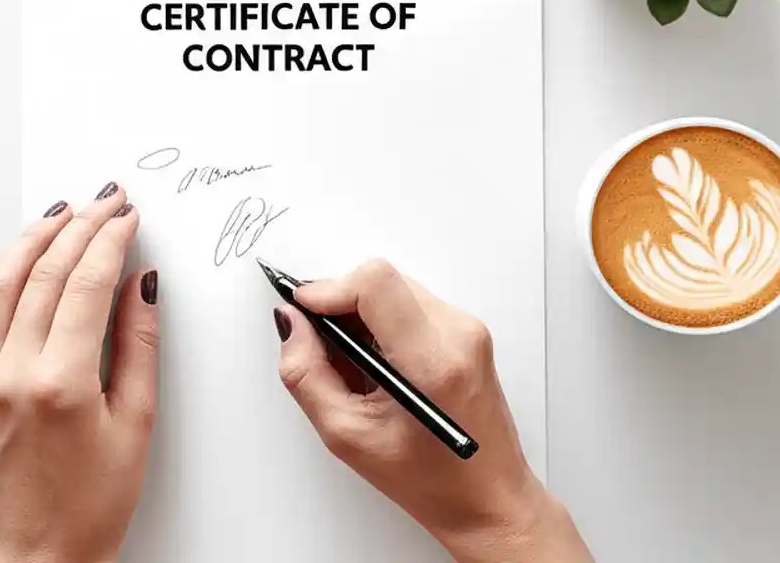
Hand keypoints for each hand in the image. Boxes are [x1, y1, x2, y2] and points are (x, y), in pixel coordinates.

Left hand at [0, 183, 158, 562]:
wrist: (37, 558)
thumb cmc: (91, 507)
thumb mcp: (135, 424)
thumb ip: (138, 345)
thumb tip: (141, 285)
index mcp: (59, 381)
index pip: (85, 283)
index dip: (110, 240)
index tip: (127, 216)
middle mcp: (10, 373)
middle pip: (42, 272)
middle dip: (77, 226)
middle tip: (104, 201)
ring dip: (29, 240)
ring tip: (59, 214)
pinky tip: (13, 267)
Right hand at [274, 260, 590, 562]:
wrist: (489, 499)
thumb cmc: (430, 482)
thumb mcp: (348, 436)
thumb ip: (307, 374)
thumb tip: (290, 324)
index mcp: (433, 362)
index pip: (375, 284)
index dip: (329, 289)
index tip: (302, 310)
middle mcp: (458, 335)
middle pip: (382, 281)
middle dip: (341, 305)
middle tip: (322, 346)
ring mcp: (469, 330)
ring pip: (395, 289)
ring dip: (361, 316)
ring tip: (353, 367)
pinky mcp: (469, 332)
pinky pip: (412, 305)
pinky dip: (383, 324)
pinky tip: (377, 365)